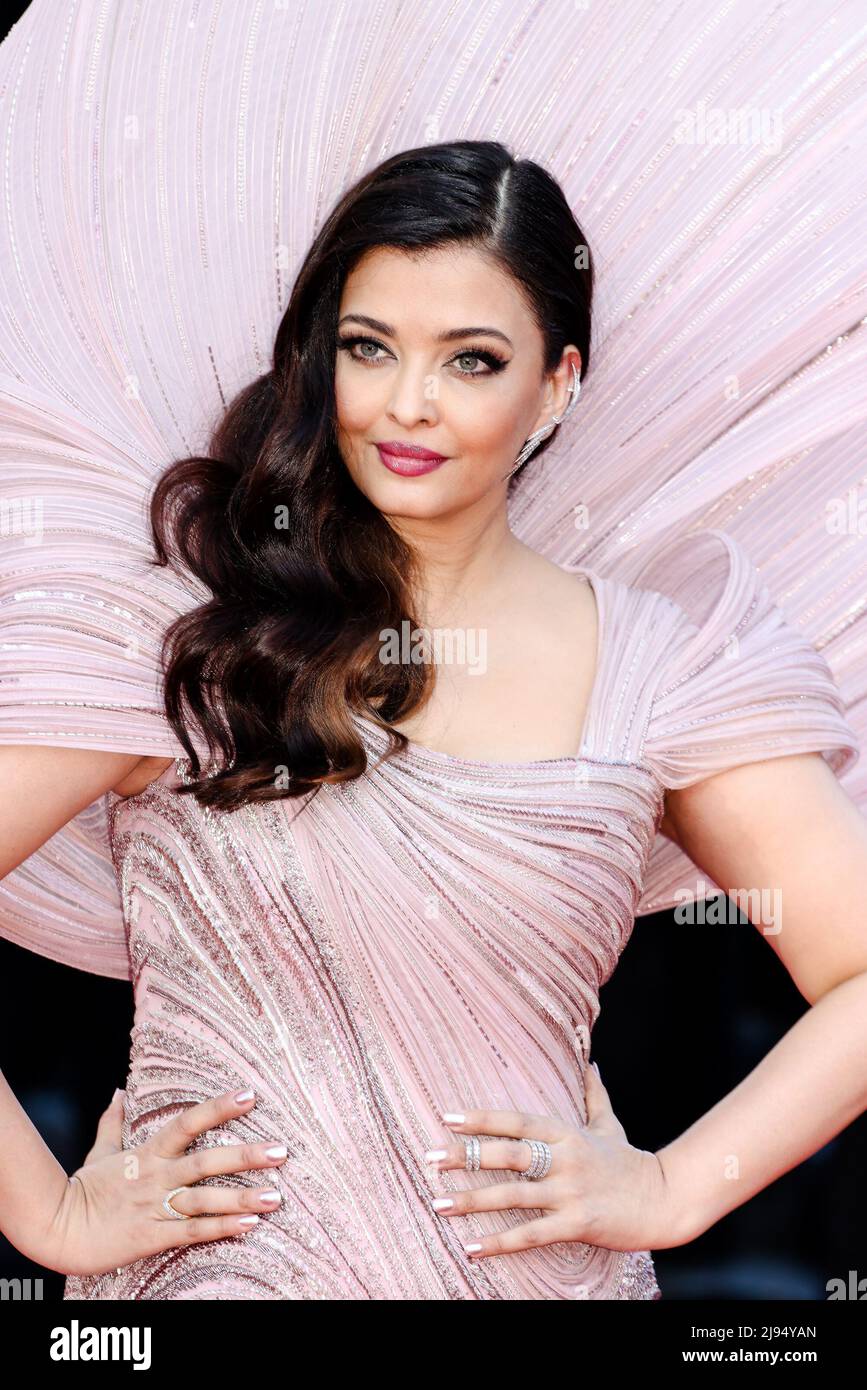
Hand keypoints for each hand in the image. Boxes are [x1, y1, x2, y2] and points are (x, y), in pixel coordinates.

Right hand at [31, 1088, 288, 1276]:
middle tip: (281, 1151)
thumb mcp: (100, 1151)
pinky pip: (192, 1232)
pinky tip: (250, 1225)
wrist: (57, 1229)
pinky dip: (221, 1227)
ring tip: (275, 1196)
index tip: (249, 1095)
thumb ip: (113, 1122)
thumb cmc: (82, 1190)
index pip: (188, 1122)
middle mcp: (156, 1176)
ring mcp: (155, 1206)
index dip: (218, 1107)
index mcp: (147, 1153)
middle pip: (206, 1161)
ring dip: (242, 1197)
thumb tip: (118, 1091)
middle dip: (245, 1155)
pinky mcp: (152, 1236)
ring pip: (205, 1199)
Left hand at [425, 1063, 683, 1258]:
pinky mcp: (578, 1223)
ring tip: (438, 1205)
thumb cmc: (632, 1162)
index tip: (446, 1117)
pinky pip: (531, 1234)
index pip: (516, 1121)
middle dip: (464, 1156)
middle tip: (428, 1159)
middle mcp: (565, 1158)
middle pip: (507, 1154)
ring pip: (513, 1195)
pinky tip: (472, 1248)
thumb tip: (591, 1063)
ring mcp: (571, 1191)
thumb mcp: (611, 1124)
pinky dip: (500, 1242)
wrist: (667, 1199)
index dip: (481, 1118)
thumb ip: (595, 1095)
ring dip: (472, 1200)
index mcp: (567, 1132)